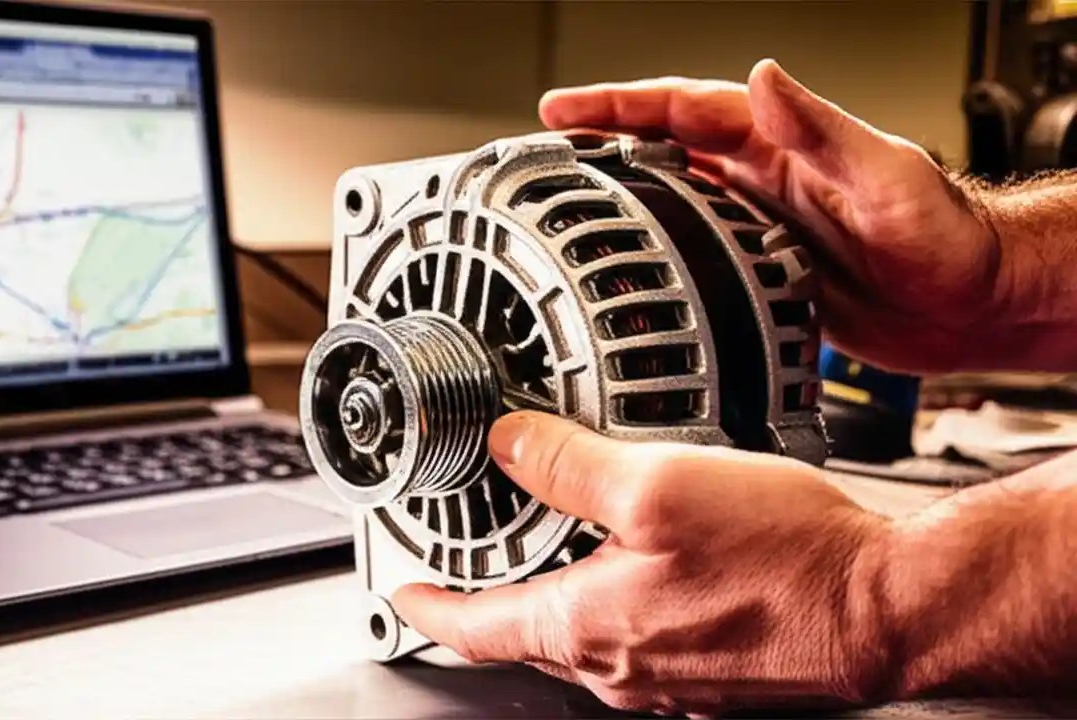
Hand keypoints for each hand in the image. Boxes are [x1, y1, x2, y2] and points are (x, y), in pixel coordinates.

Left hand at [392, 411, 896, 716]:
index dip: (424, 604)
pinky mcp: (709, 669)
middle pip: (522, 631)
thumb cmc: (786, 560)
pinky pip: (635, 635)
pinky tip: (637, 561)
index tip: (397, 592)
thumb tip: (509, 443)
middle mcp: (620, 668)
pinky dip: (613, 598)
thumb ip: (567, 462)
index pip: (471, 628)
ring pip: (581, 633)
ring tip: (551, 541)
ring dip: (554, 590)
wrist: (888, 610)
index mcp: (588, 626)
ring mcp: (667, 678)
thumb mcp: (658, 484)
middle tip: (471, 552)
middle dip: (487, 593)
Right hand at [537, 59, 1003, 374]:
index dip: (619, 106)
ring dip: (617, 199)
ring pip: (670, 200)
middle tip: (541, 157)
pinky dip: (651, 252)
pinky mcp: (764, 267)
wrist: (974, 305)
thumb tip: (765, 79)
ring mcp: (759, 221)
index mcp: (782, 145)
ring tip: (562, 209)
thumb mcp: (886, 177)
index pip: (683, 110)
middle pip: (662, 149)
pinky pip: (692, 251)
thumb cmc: (949, 239)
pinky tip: (626, 269)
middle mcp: (763, 178)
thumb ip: (822, 131)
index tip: (562, 109)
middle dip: (598, 145)